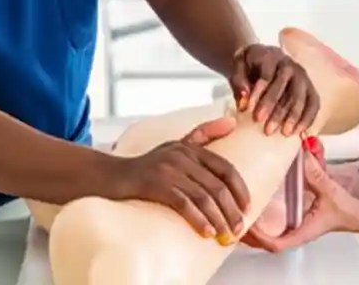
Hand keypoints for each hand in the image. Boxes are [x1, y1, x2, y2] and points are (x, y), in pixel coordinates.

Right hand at [106, 115, 250, 242]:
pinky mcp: (155, 184)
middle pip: (217, 186)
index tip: (247, 209)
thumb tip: (232, 122)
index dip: (240, 189)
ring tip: (226, 236)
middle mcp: (181, 155)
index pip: (225, 167)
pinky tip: (207, 233)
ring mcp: (168, 169)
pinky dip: (199, 220)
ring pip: (203, 197)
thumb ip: (203, 133)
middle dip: (231, 211)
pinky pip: (184, 204)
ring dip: (219, 220)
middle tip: (237, 231)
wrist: (111, 177)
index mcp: (190, 148)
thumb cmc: (147, 166)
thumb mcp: (175, 145)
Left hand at [230, 43, 320, 136]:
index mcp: (270, 57)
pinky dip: (308, 118)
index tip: (251, 112)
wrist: (260, 58)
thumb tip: (244, 102)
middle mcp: (290, 65)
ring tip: (285, 133)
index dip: (259, 95)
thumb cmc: (248, 66)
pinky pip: (314, 103)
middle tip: (267, 130)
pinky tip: (300, 132)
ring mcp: (302, 77)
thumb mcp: (237, 67)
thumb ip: (238, 82)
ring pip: (302, 97)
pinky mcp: (310, 88)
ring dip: (294, 117)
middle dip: (277, 111)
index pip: (267, 76)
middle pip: (287, 89)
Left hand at [244, 149, 358, 252]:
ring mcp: (293, 230)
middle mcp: (295, 233)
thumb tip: (302, 153)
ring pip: (266, 237)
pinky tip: (253, 210)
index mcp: (303, 231)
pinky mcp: (294, 223)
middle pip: (264, 243)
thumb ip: (315, 172)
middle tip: (235, 218)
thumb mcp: (328, 189)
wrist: (354, 213)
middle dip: (248, 235)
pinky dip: (261, 223)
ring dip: (251, 230)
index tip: (249, 223)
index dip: (259, 237)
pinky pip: (273, 228)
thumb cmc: (343, 208)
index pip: (275, 244)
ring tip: (238, 214)